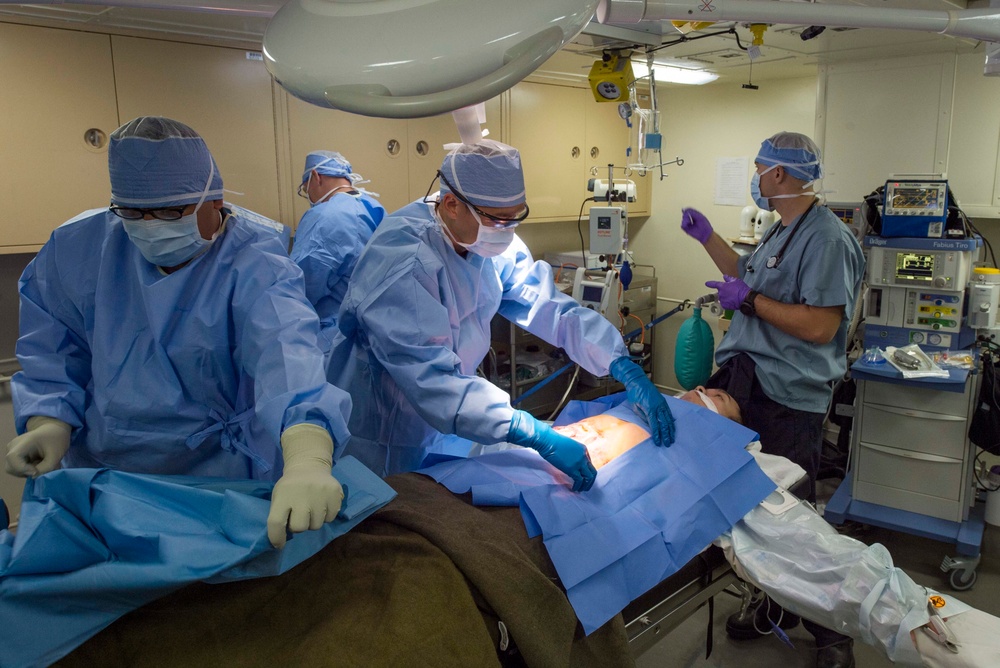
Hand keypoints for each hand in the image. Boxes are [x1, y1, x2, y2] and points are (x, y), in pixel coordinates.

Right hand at [5, 416, 70, 476]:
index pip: (13, 458)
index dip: (22, 468)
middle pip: (11, 468)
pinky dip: (28, 469)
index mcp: (24, 442)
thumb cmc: (56, 440)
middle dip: (26, 472)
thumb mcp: (56, 456)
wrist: (54, 431)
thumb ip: (45, 468)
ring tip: (42, 464)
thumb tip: (34, 477)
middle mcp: (13, 446)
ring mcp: (12, 450)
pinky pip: (17, 468)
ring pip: (14, 470)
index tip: (36, 470)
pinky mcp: (15, 455)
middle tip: (42, 468)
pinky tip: (38, 463)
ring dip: (28, 472)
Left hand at [267, 423, 343, 548]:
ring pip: (316, 525)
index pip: (276, 523)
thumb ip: (279, 516)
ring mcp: (320, 493)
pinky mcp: (335, 493)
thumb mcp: (279, 497)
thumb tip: (281, 543)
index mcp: (283, 495)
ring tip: (312, 509)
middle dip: (299, 526)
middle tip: (300, 515)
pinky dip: (326, 516)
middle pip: (299, 527)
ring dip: (313, 521)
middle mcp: (302, 494)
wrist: (309, 466)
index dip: (276, 537)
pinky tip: (322, 505)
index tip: (279, 545)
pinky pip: (330, 518)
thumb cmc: (291, 487)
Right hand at [507, 410, 596, 491]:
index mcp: (584, 449)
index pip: (589, 464)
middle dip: (590, 481)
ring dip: (586, 485)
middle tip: (586, 486)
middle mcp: (584, 456)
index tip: (583, 478)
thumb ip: (573, 454)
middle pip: (592, 471)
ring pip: (588, 477)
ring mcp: (579, 462)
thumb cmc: (553, 442)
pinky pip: (579, 480)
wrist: (548, 441)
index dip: (586, 472)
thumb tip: (570, 463)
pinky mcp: (572, 469)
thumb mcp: (568, 446)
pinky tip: (574, 488)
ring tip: (581, 490)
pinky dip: (577, 486)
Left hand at [609, 357, 675, 446]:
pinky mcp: (664, 402)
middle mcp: (658, 407)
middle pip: (664, 424)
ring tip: (672, 439)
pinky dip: (671, 422)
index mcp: (650, 409)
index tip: (658, 443)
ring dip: (670, 430)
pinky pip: (669, 414)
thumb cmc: (634, 393)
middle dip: (666, 435)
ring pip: (668, 419)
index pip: (655, 425)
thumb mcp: (635, 406)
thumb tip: (649, 425)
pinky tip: (672, 428)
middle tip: (667, 444)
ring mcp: (662, 404)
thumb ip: (643, 416)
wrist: (638, 381)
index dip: (657, 435)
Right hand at [681, 207, 713, 244]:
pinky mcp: (687, 229)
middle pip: (685, 214)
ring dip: (685, 220)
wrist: (705, 234)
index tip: (684, 210)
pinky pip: (682, 225)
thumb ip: (692, 212)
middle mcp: (691, 219)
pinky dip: (684, 224)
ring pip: (683, 220)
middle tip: (689, 217)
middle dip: (686, 215)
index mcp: (695, 215)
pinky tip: (687, 224)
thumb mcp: (699, 216)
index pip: (689, 211)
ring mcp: (688, 224)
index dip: (686, 210)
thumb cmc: (704, 225)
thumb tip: (685, 210)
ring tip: (689, 222)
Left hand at [705, 275, 750, 310]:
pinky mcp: (725, 306)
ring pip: (722, 298)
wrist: (746, 298)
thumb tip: (725, 276)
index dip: (710, 283)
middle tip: (732, 291)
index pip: (714, 284)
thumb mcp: (735, 281)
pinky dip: (728, 302)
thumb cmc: (741, 289)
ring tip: (734, 296)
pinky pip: (725, 303)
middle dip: (725, 291)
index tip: (707, 283)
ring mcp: (722, 300)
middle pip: (720, 292)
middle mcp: (720, 293)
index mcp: (722, 286)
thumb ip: (728, 279)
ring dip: (726, 297)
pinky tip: (733, 301)